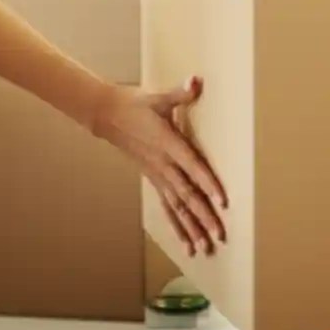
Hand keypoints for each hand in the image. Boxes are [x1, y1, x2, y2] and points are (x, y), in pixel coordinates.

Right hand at [92, 77, 227, 256]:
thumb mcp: (158, 97)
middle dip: (204, 216)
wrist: (107, 115)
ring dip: (191, 228)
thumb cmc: (135, 104)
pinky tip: (186, 244)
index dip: (208, 183)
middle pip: (187, 195)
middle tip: (219, 235)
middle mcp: (163, 165)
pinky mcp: (153, 179)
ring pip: (177, 207)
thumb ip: (180, 93)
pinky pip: (167, 207)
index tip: (222, 201)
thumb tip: (197, 80)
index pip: (192, 167)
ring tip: (205, 248)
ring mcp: (157, 175)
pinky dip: (177, 226)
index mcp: (168, 144)